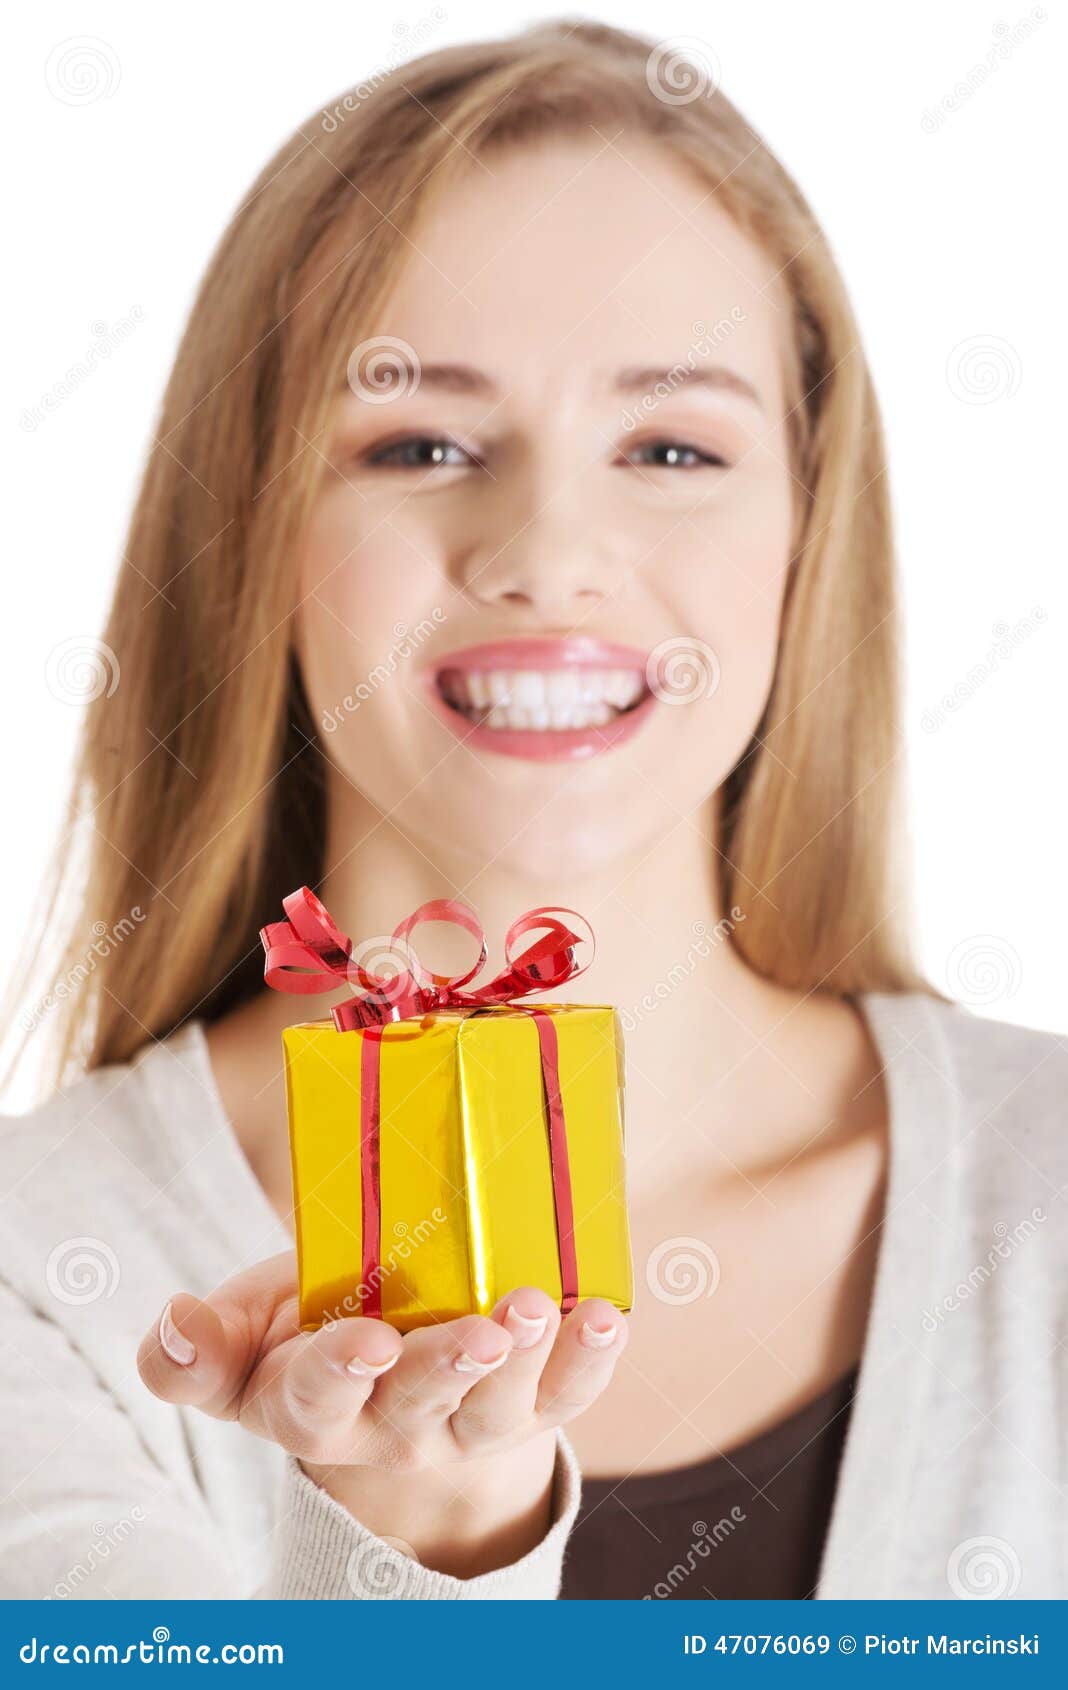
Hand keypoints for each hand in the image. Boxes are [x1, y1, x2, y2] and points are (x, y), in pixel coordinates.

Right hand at [138, 1251, 626, 1570]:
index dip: (341, 1370)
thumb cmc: (307, 1325)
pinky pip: (566, 1396)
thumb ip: (197, 1348)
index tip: (366, 1339)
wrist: (384, 1357)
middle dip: (452, 1367)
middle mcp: (394, 1425)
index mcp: (311, 1404)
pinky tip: (604, 1317)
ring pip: (499, 1408)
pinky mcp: (530, 1405)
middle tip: (485, 1329)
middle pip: (422, 1404)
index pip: (319, 1396)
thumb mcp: (244, 1334)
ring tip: (541, 1310)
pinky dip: (590, 1360)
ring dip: (529, 1362)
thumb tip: (171, 1322)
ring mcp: (467, 1420)